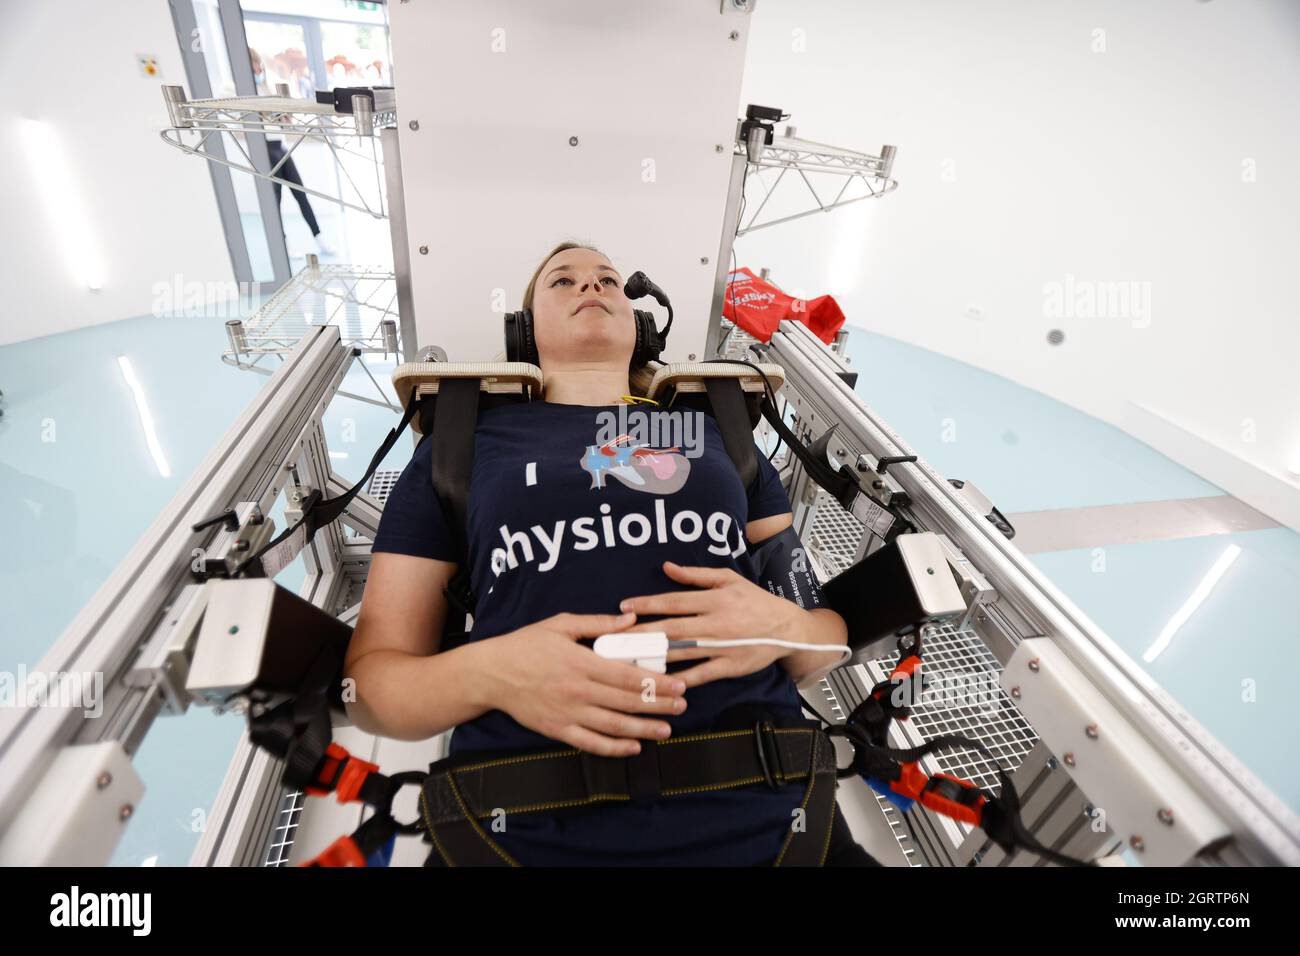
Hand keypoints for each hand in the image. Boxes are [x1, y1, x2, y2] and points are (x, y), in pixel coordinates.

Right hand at [479, 611, 687, 756]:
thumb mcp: (561, 624)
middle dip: (659, 704)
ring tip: (667, 729)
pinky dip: (614, 748)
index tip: (679, 684)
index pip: (627, 675)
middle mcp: (577, 690)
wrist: (490, 674)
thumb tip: (631, 620)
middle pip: (626, 702)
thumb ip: (597, 623)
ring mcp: (568, 713)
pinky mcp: (557, 730)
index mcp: (581, 662)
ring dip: (643, 729)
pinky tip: (633, 747)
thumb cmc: (526, 645)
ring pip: (613, 726)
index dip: (657, 682)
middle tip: (682, 705)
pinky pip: (591, 743)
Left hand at [617, 561, 805, 688]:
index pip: (673, 601)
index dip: (647, 604)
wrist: (787, 629)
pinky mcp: (729, 667)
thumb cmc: (755, 601)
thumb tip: (666, 567)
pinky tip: (660, 683)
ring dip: (653, 657)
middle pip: (671, 629)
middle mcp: (716, 623)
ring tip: (627, 660)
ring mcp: (722, 647)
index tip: (623, 608)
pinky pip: (701, 675)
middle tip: (614, 639)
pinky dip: (681, 680)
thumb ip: (696, 575)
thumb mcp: (729, 579)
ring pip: (682, 653)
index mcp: (715, 599)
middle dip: (640, 634)